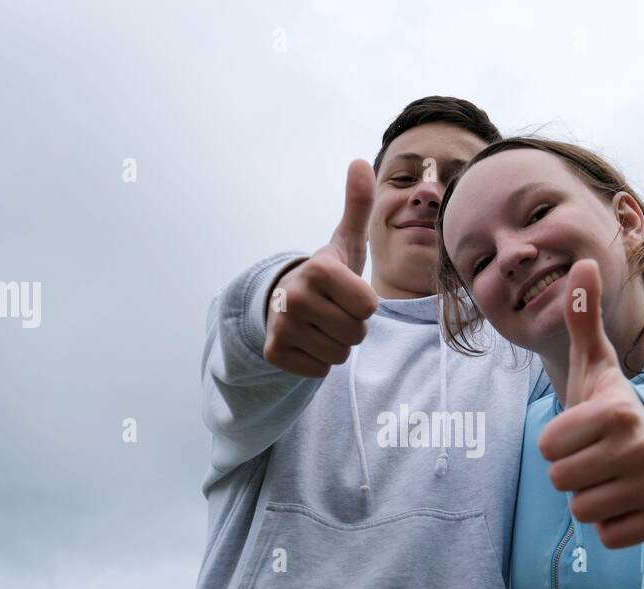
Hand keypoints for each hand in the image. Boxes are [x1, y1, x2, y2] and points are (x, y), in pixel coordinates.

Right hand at [263, 159, 379, 377]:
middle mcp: (295, 297)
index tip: (346, 293)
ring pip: (339, 355)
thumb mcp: (344, 242)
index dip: (364, 304)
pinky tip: (307, 341)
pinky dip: (317, 361)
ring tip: (321, 325)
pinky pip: (319, 370)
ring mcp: (281, 326)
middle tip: (333, 311)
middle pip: (356, 334)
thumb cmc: (327, 275)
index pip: (369, 307)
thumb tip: (360, 162)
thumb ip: (357, 205)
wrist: (283, 300)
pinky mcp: (274, 352)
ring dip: (336, 344)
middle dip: (351, 327)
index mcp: (319, 269)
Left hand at [538, 259, 643, 548]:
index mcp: (616, 411)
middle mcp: (640, 447)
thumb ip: (583, 319)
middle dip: (572, 472)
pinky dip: (612, 524)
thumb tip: (582, 263)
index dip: (556, 442)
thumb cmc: (616, 408)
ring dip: (590, 498)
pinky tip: (626, 500)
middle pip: (560, 482)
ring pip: (583, 511)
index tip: (582, 431)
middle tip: (596, 456)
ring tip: (611, 476)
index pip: (546, 447)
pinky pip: (608, 536)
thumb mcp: (597, 366)